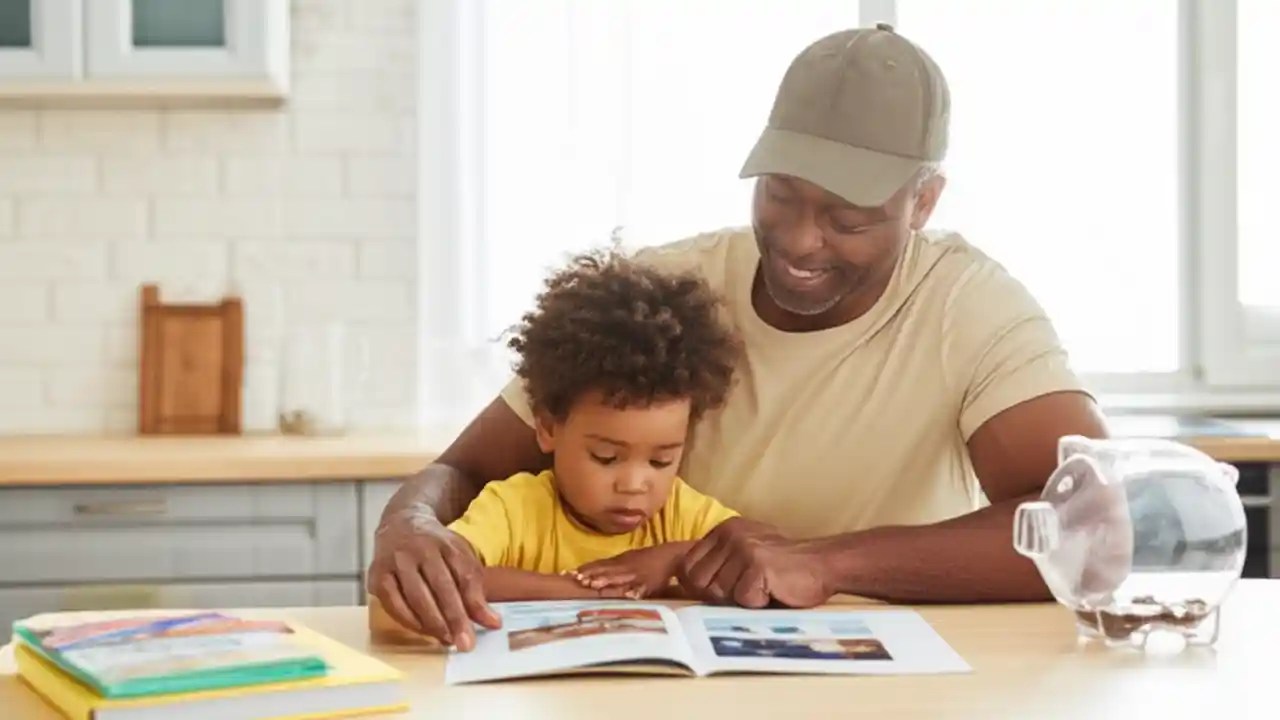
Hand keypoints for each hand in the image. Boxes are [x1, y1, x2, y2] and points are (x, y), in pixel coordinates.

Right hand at [365, 507, 501, 650]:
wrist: (400, 524)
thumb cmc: (436, 548)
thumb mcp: (460, 558)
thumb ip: (475, 589)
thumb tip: (493, 623)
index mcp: (447, 542)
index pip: (464, 574)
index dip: (476, 602)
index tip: (490, 625)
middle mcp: (420, 548)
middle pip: (441, 587)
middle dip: (455, 618)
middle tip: (465, 644)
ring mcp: (396, 560)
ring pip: (416, 597)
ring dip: (433, 623)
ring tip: (447, 640)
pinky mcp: (377, 574)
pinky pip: (393, 604)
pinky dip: (409, 621)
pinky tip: (423, 631)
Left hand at [570, 544, 689, 598]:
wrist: (671, 556)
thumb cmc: (646, 559)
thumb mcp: (627, 558)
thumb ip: (609, 565)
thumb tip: (588, 572)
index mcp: (620, 562)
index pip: (600, 565)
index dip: (586, 570)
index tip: (571, 574)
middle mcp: (626, 568)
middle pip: (607, 572)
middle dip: (593, 576)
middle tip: (579, 581)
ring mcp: (637, 576)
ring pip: (620, 580)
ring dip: (608, 582)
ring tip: (596, 586)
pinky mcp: (649, 584)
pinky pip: (642, 589)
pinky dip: (636, 592)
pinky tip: (630, 596)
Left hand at [676, 518, 835, 607]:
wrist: (824, 564)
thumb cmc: (783, 568)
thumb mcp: (745, 555)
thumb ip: (718, 564)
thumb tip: (683, 584)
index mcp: (723, 530)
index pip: (687, 566)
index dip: (699, 587)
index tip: (722, 592)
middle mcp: (729, 535)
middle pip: (698, 581)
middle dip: (718, 595)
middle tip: (746, 592)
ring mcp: (743, 548)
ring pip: (718, 592)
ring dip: (740, 600)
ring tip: (763, 589)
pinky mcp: (757, 565)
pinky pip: (742, 599)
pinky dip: (758, 604)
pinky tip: (773, 592)